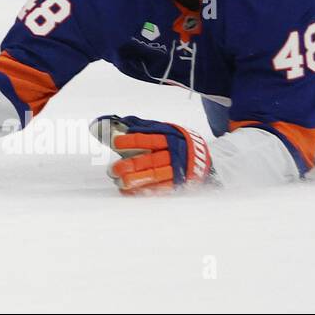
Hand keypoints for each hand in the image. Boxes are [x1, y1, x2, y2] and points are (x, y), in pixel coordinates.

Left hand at [90, 115, 212, 194]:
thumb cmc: (174, 140)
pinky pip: (160, 188)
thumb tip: (114, 123)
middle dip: (129, 166)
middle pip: (150, 160)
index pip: (147, 139)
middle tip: (112, 169)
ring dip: (135, 180)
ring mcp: (177, 169)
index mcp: (168, 137)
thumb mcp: (162, 129)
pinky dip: (143, 190)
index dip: (130, 141)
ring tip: (119, 181)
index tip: (114, 144)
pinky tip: (128, 191)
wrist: (201, 155)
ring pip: (154, 176)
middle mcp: (173, 153)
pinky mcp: (178, 182)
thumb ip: (140, 126)